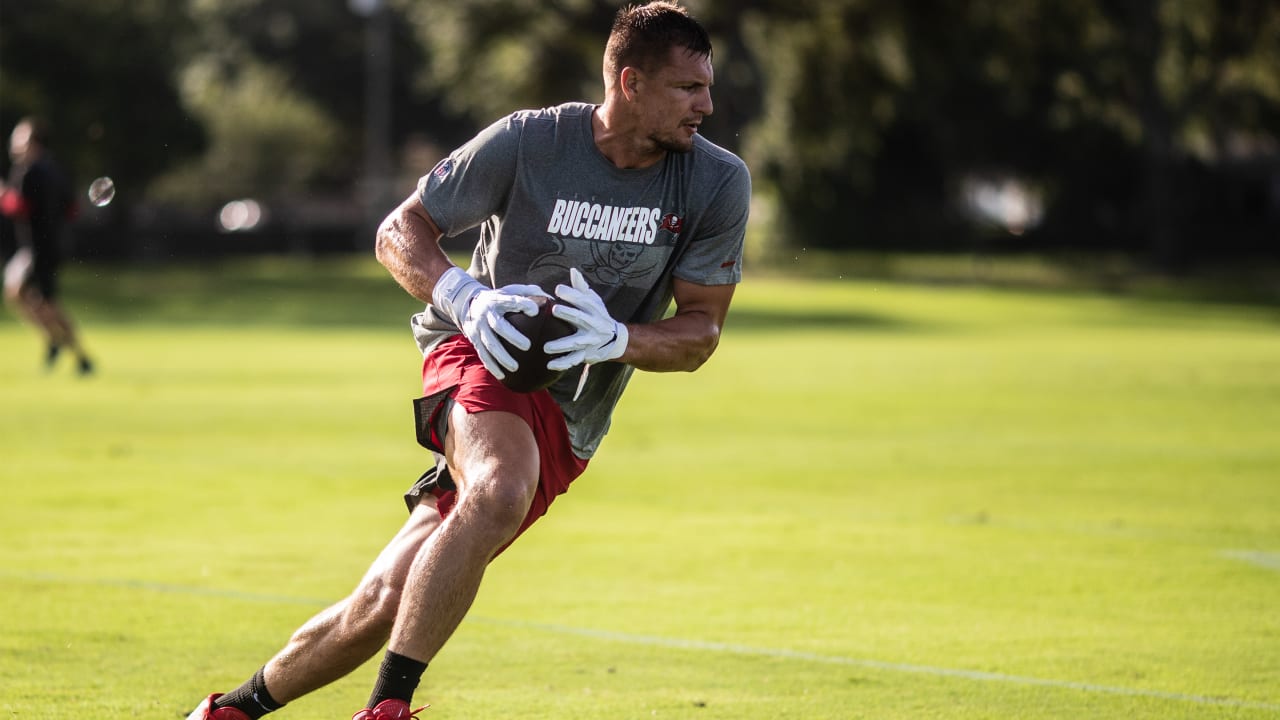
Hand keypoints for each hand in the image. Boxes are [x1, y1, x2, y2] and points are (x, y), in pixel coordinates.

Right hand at [432, 266, 549, 378]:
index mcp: (497, 300)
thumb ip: (529, 292)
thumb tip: (551, 299)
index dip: (522, 304)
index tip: (535, 311)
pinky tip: (502, 376)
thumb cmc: (499, 298)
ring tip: (515, 367)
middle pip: (499, 326)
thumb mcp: (511, 290)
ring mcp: (479, 328)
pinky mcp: (474, 340)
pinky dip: (492, 366)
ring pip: (489, 344)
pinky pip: (483, 354)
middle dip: (512, 336)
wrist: (467, 302)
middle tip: (528, 346)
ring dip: (501, 357)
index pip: (510, 301)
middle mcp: (486, 314)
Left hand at [545, 268, 627, 370]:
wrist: (615, 340)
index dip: (571, 294)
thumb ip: (582, 287)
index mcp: (593, 310)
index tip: (558, 289)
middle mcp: (593, 325)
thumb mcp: (594, 301)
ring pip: (575, 343)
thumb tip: (573, 270)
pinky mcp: (586, 355)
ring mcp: (589, 341)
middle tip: (554, 310)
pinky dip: (562, 363)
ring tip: (546, 347)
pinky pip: (573, 360)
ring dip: (561, 346)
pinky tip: (549, 365)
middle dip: (568, 314)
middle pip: (581, 319)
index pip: (583, 300)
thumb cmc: (598, 316)